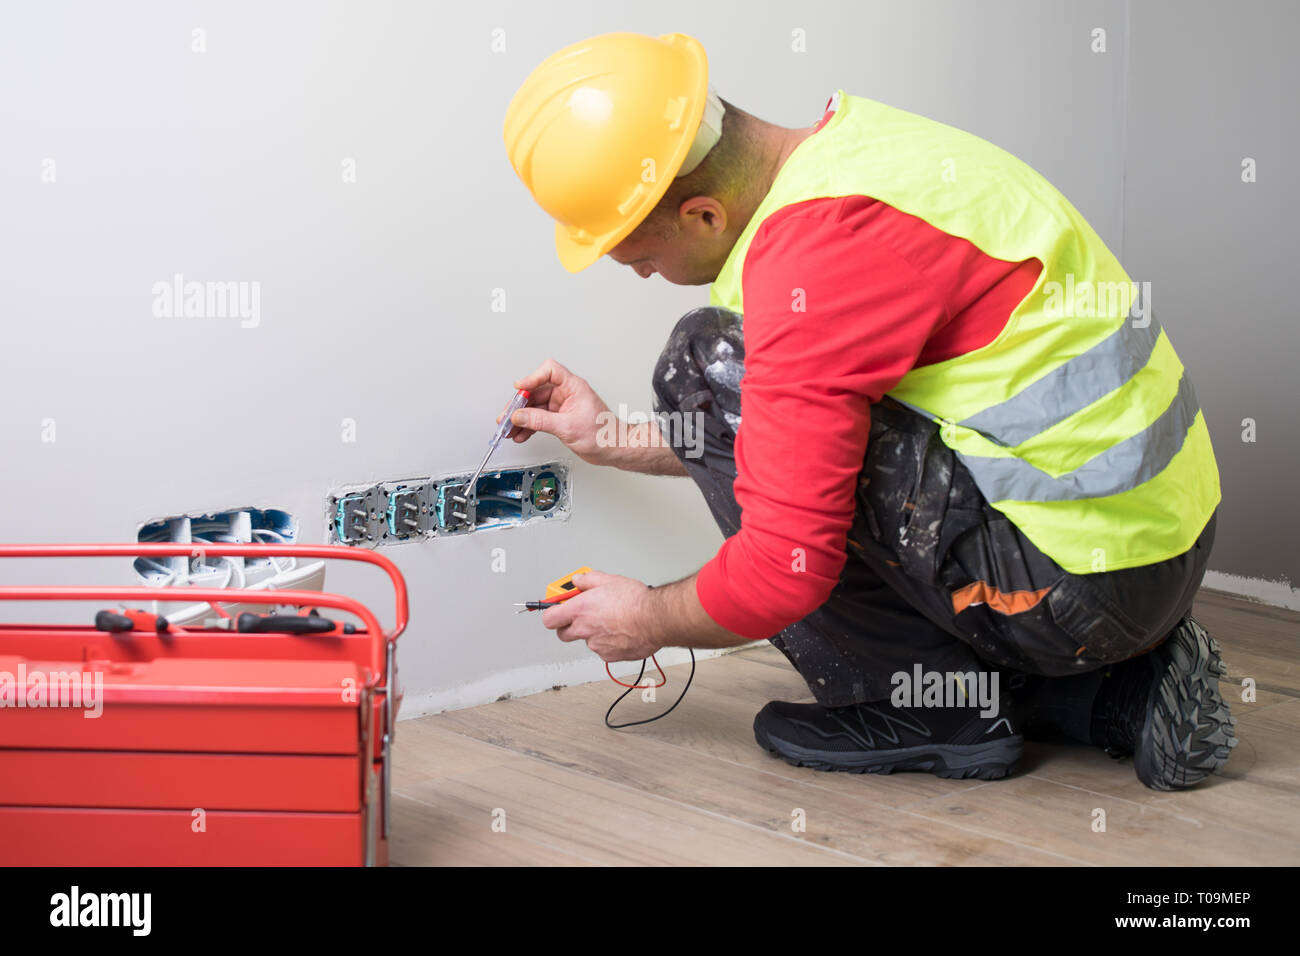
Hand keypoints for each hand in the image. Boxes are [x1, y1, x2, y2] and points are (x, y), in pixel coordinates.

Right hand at [504, 359, 613, 466]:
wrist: (613, 449)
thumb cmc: (603, 434)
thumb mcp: (568, 427)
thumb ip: (541, 421)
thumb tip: (520, 416)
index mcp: (574, 387)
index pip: (550, 371)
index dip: (532, 377)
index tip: (519, 388)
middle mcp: (567, 393)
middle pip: (537, 390)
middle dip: (520, 404)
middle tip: (508, 416)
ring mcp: (563, 406)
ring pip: (535, 406)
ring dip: (521, 418)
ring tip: (510, 429)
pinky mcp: (560, 418)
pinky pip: (539, 418)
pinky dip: (529, 426)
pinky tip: (521, 434)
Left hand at [540, 570, 660, 661]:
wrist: (655, 619)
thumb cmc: (635, 601)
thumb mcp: (609, 580)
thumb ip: (588, 580)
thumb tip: (578, 580)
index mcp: (579, 610)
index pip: (549, 618)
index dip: (552, 613)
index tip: (557, 608)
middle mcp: (584, 630)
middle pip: (563, 633)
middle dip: (569, 625)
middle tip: (582, 615)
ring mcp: (596, 645)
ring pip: (587, 640)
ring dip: (593, 632)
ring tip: (612, 620)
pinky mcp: (609, 656)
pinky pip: (603, 649)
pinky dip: (609, 642)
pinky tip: (621, 631)